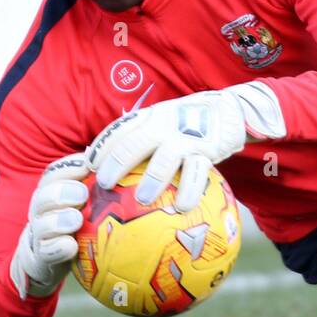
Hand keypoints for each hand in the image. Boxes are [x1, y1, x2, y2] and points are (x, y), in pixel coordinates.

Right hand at [8, 153, 89, 298]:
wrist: (48, 262)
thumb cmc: (79, 225)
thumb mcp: (90, 203)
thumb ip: (101, 185)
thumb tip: (132, 163)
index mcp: (52, 191)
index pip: (54, 173)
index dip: (69, 167)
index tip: (88, 166)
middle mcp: (41, 211)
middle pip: (43, 195)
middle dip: (61, 192)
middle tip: (82, 194)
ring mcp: (39, 234)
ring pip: (41, 224)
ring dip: (58, 220)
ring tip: (76, 220)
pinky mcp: (40, 257)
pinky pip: (45, 252)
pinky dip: (58, 248)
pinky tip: (71, 246)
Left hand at [86, 91, 248, 211]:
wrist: (228, 110)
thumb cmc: (186, 123)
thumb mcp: (161, 120)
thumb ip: (141, 136)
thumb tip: (108, 164)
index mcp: (149, 118)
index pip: (119, 130)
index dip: (102, 147)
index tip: (88, 166)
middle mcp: (164, 126)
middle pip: (135, 143)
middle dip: (118, 163)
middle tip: (105, 184)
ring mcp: (185, 138)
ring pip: (165, 158)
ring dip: (153, 179)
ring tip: (144, 198)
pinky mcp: (206, 152)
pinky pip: (196, 173)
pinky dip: (188, 190)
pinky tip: (182, 206)